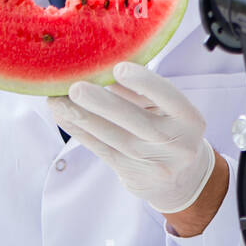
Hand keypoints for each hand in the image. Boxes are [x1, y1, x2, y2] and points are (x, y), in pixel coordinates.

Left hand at [48, 61, 215, 214]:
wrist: (182, 179)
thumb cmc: (170, 129)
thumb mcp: (168, 110)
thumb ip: (142, 92)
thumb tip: (102, 65)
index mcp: (189, 118)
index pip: (168, 96)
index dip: (144, 83)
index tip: (119, 68)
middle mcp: (174, 142)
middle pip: (134, 121)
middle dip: (102, 104)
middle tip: (75, 88)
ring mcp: (152, 161)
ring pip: (111, 137)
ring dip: (80, 117)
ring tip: (56, 100)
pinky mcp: (129, 172)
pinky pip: (99, 148)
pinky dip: (78, 130)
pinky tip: (61, 114)